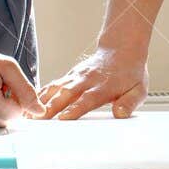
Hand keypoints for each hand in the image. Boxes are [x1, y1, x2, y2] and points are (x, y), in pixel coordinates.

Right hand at [32, 46, 149, 119]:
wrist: (122, 49)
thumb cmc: (130, 73)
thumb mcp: (139, 89)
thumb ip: (130, 102)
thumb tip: (120, 113)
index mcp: (104, 86)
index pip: (87, 99)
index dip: (75, 109)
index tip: (63, 119)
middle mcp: (87, 80)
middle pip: (66, 94)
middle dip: (52, 107)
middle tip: (39, 119)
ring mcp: (76, 76)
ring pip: (56, 88)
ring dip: (42, 101)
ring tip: (28, 114)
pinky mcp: (70, 76)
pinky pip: (53, 84)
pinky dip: (41, 93)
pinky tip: (30, 102)